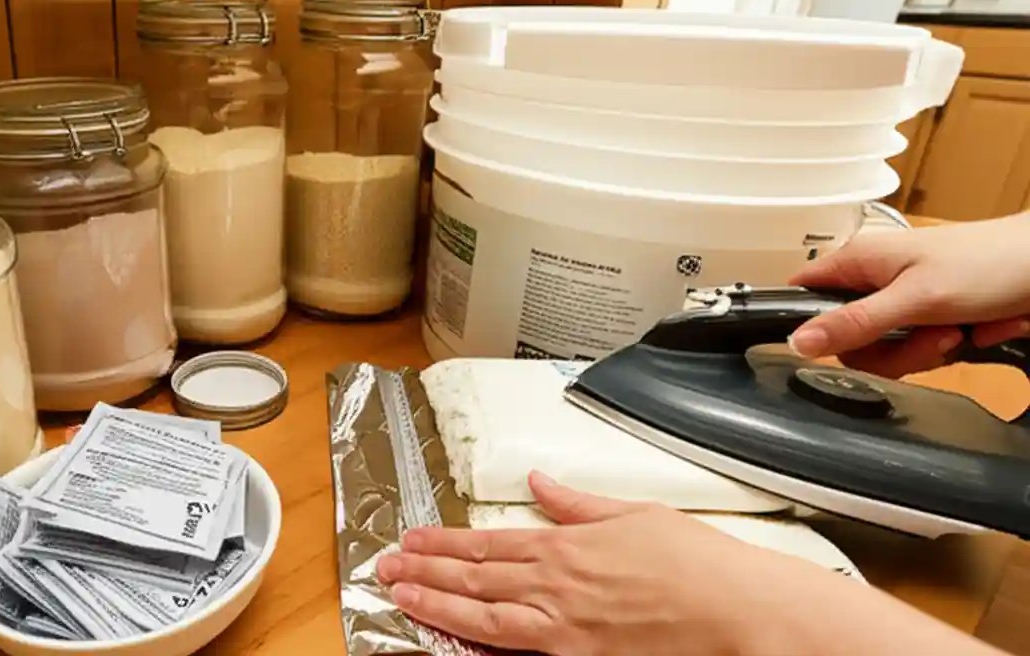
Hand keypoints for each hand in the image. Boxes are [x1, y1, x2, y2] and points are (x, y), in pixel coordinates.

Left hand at [377, 473, 1004, 655]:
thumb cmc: (698, 569)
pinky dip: (478, 645)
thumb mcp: (634, 516)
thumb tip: (540, 484)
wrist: (739, 615)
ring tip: (400, 597)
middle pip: (473, 579)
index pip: (487, 543)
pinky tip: (451, 640)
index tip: (412, 539)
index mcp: (566, 547)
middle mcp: (554, 589)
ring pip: (480, 617)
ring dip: (435, 605)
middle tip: (385, 568)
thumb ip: (576, 503)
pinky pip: (513, 653)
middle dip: (424, 572)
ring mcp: (560, 631)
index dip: (443, 542)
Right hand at [788, 213, 1029, 377]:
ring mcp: (903, 301)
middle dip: (887, 350)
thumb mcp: (915, 299)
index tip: (842, 343)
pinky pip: (914, 351)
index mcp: (859, 262)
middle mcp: (875, 280)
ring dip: (921, 351)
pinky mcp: (929, 319)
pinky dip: (941, 350)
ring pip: (883, 350)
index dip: (810, 325)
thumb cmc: (990, 264)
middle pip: (847, 338)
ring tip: (954, 330)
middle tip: (923, 336)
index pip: (803, 295)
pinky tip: (966, 333)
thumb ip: (855, 323)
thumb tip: (799, 341)